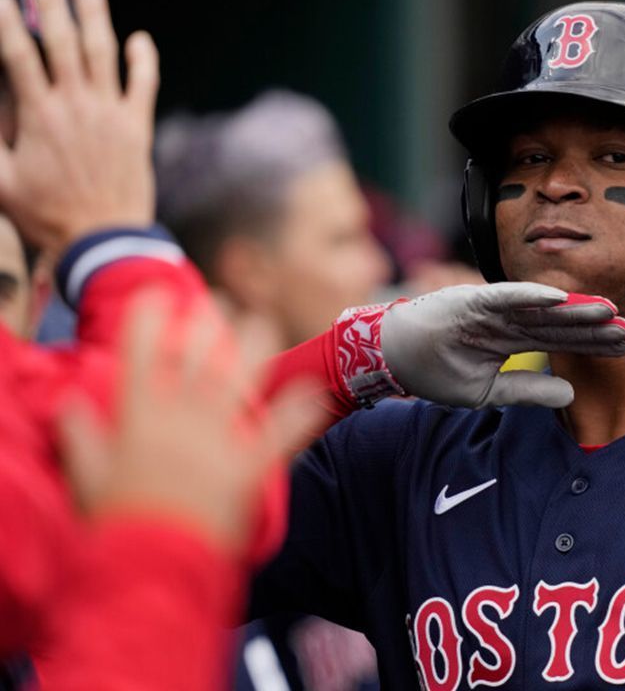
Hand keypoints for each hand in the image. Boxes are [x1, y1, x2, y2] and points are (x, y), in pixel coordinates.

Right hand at [0, 0, 158, 258]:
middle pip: (62, 43)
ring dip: (96, 16)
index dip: (7, 24)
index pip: (18, 56)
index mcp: (38, 115)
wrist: (103, 238)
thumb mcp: (0, 181)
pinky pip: (144, 85)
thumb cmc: (47, 215)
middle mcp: (76, 106)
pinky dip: (143, 60)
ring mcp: (111, 114)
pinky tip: (139, 39)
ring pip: (104, 53)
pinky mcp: (138, 128)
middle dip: (51, 5)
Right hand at [58, 294, 323, 553]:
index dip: (148, 322)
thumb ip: (81, 439)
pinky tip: (316, 390)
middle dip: (209, 325)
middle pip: (198, 360)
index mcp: (138, 422)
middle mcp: (179, 423)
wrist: (152, 568)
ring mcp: (215, 444)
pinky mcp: (247, 470)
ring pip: (239, 383)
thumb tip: (69, 404)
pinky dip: (299, 412)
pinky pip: (280, 435)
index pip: (140, 357)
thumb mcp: (89, 481)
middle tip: (220, 301)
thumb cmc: (116, 526)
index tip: (157, 295)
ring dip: (254, 349)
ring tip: (264, 323)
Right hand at [381, 282, 624, 408]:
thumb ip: (527, 391)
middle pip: (561, 323)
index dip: (595, 343)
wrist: (391, 358)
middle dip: (595, 327)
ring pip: (542, 308)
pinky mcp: (472, 301)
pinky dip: (531, 295)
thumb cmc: (435, 372)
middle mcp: (510, 320)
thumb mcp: (487, 392)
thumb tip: (570, 394)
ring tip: (610, 310)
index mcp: (514, 339)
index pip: (564, 340)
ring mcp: (493, 309)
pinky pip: (506, 297)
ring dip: (575, 308)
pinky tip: (561, 297)